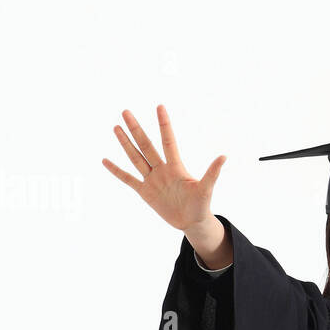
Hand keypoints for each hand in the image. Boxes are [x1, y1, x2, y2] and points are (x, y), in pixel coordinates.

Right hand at [102, 104, 225, 232]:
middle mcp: (162, 170)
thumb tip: (224, 156)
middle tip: (126, 112)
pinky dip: (117, 171)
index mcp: (176, 167)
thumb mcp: (206, 189)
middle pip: (146, 145)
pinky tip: (105, 160)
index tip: (160, 106)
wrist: (192, 222)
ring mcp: (152, 180)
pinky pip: (128, 179)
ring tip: (116, 127)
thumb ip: (212, 172)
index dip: (164, 125)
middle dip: (136, 129)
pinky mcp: (145, 192)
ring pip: (136, 158)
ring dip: (126, 143)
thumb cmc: (201, 205)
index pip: (168, 141)